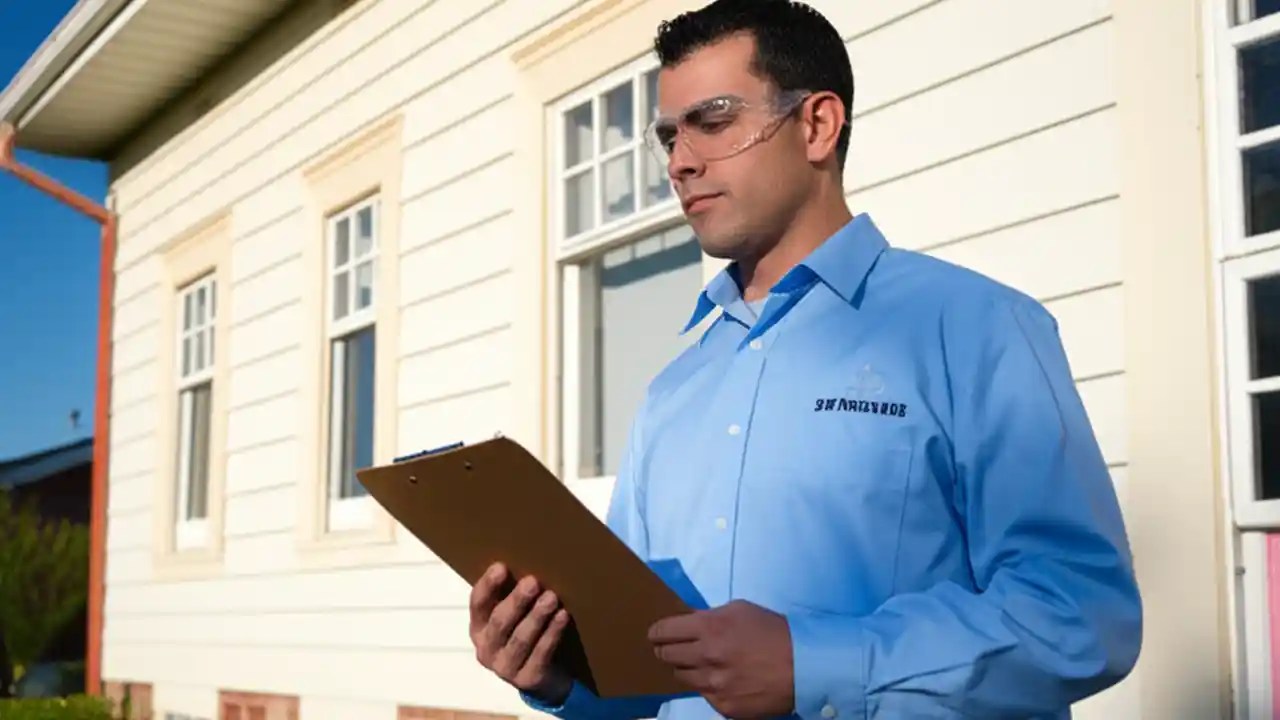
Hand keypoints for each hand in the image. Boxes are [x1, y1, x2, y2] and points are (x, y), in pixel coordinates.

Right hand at [469, 562, 572, 704]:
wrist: (546, 677)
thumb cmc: (527, 632)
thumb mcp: (516, 615)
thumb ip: (514, 593)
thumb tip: (530, 557)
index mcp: (478, 628)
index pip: (477, 604)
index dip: (488, 586)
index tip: (501, 567)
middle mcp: (486, 649)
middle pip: (499, 622)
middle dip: (516, 601)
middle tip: (533, 582)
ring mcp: (505, 668)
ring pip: (520, 639)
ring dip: (536, 616)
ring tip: (552, 598)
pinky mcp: (527, 680)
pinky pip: (540, 654)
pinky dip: (552, 634)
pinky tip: (563, 616)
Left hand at [648, 600, 794, 719]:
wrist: (804, 667)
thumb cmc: (773, 632)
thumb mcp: (740, 610)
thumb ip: (709, 615)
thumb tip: (687, 620)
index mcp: (709, 628)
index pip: (663, 631)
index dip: (656, 632)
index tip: (655, 634)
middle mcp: (706, 657)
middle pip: (666, 655)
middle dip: (666, 649)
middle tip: (673, 648)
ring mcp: (713, 684)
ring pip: (681, 677)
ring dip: (687, 668)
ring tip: (704, 663)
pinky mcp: (723, 706)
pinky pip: (703, 694)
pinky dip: (708, 686)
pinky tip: (724, 678)